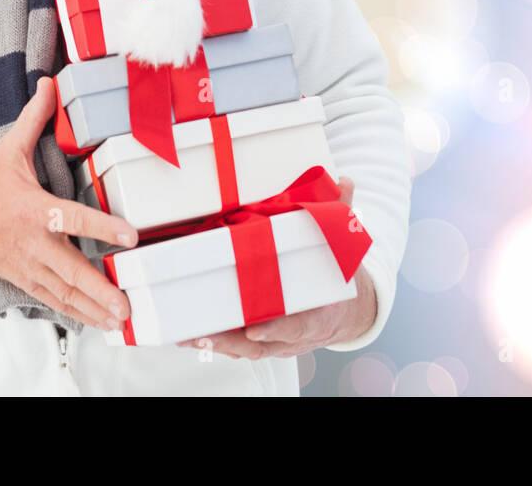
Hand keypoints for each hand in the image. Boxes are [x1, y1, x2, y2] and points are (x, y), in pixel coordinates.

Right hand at [0, 76, 137, 330]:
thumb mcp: (8, 149)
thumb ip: (35, 118)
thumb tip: (50, 83)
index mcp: (33, 208)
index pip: (73, 218)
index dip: (102, 227)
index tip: (131, 236)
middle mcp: (33, 242)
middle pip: (71, 268)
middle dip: (100, 287)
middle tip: (126, 302)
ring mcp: (27, 265)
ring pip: (64, 291)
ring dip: (92, 306)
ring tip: (120, 319)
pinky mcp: (23, 278)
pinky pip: (52, 299)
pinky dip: (76, 312)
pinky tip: (98, 321)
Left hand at [176, 176, 376, 358]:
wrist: (341, 317)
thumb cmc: (336, 283)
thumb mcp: (343, 252)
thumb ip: (340, 219)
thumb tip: (345, 181)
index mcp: (317, 316)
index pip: (297, 326)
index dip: (277, 329)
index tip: (256, 328)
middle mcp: (293, 336)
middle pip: (260, 345)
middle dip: (231, 342)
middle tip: (205, 334)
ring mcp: (274, 342)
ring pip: (242, 349)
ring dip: (214, 344)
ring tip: (186, 335)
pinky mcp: (259, 342)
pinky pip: (234, 346)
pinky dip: (212, 343)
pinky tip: (187, 335)